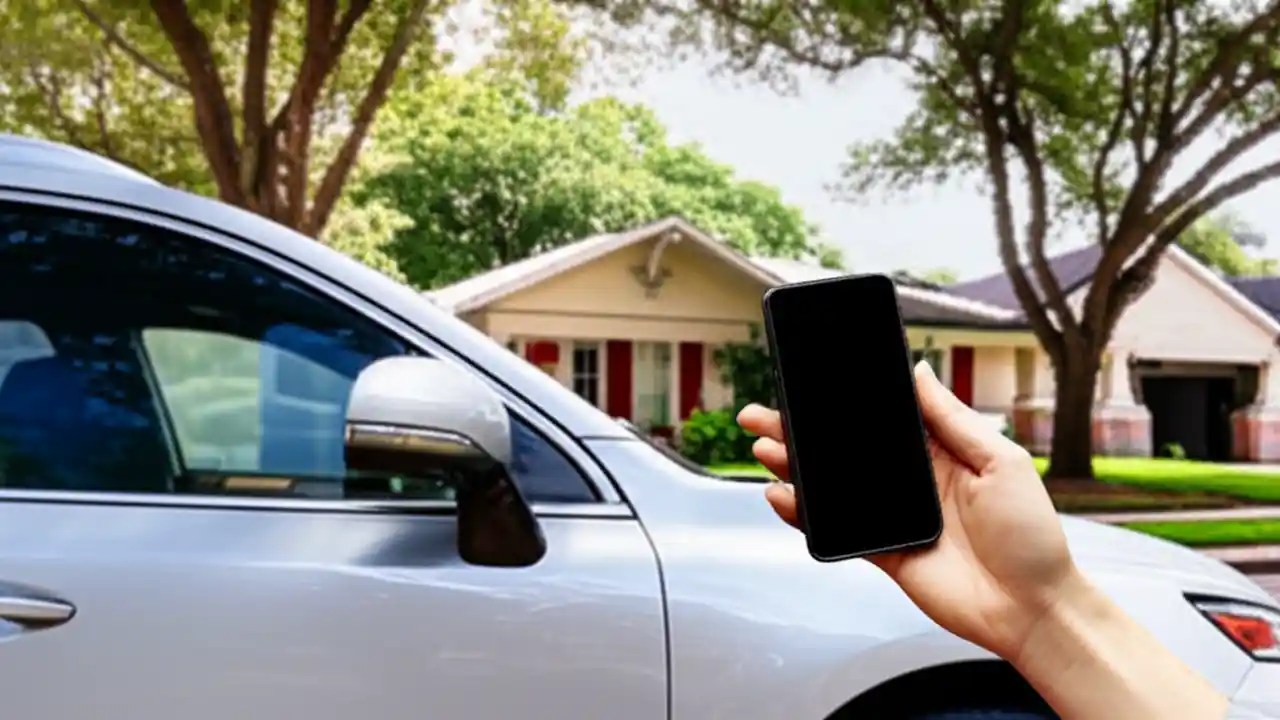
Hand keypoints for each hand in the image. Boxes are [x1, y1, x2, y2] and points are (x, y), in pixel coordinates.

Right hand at [738, 362, 1080, 661]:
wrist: (1031, 609)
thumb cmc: (1032, 537)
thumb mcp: (1001, 462)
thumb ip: (954, 419)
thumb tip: (919, 372)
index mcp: (940, 451)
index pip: (882, 418)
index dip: (845, 401)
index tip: (810, 382)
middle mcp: (911, 481)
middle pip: (845, 449)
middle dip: (800, 431)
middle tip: (762, 415)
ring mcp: (893, 516)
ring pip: (832, 486)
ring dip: (795, 468)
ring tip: (765, 450)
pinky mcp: (882, 551)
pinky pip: (836, 529)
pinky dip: (805, 516)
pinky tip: (784, 498)